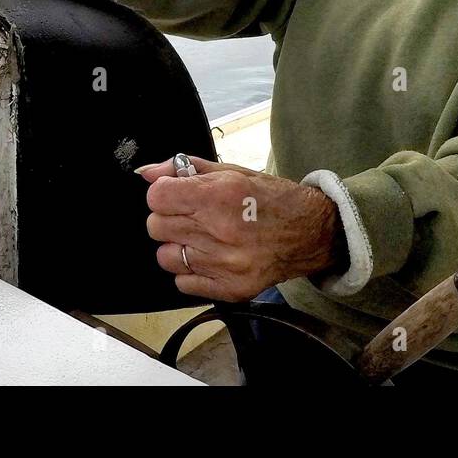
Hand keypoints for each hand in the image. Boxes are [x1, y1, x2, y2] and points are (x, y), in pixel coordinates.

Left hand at [138, 156, 344, 301]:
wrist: (311, 232)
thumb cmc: (271, 199)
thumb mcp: (232, 172)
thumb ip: (186, 169)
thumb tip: (147, 173)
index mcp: (220, 195)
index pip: (157, 197)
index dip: (163, 194)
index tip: (175, 194)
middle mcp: (220, 230)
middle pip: (156, 226)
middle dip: (169, 218)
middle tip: (192, 215)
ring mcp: (225, 264)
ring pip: (165, 256)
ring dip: (178, 246)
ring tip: (202, 238)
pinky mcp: (230, 288)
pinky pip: (183, 282)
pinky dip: (191, 271)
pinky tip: (211, 257)